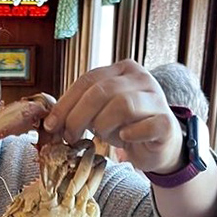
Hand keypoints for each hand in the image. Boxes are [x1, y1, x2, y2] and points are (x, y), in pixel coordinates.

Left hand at [43, 59, 183, 173]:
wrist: (158, 145)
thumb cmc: (125, 127)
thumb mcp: (99, 113)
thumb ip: (80, 109)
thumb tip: (51, 121)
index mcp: (122, 70)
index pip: (88, 80)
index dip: (66, 103)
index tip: (51, 125)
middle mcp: (141, 79)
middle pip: (102, 91)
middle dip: (78, 116)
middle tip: (70, 136)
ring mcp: (156, 99)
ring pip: (123, 105)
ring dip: (104, 125)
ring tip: (102, 137)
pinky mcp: (166, 122)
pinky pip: (146, 126)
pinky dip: (131, 134)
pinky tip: (124, 138)